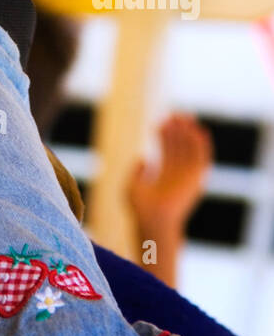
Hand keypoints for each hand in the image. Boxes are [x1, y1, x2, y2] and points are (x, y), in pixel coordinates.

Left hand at [126, 113, 212, 232]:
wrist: (153, 220)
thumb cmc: (140, 208)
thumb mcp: (131, 185)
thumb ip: (136, 171)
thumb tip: (143, 158)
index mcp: (164, 176)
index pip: (167, 150)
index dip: (165, 135)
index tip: (160, 123)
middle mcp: (177, 176)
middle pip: (180, 148)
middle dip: (177, 131)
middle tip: (174, 115)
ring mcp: (187, 178)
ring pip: (191, 151)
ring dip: (190, 134)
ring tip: (184, 118)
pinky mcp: (196, 180)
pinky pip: (202, 159)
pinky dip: (203, 146)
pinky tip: (198, 131)